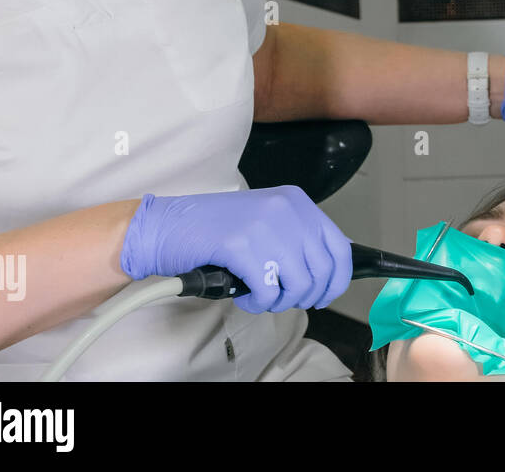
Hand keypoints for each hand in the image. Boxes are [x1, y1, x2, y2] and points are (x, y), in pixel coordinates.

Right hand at [120, 186, 353, 314]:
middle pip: (322, 270)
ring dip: (280, 302)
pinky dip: (257, 303)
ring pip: (298, 284)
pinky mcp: (240, 245)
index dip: (337, 279)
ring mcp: (263, 225)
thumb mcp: (267, 220)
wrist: (165, 226)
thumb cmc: (213, 229)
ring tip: (261, 298)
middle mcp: (286, 209)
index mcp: (297, 201)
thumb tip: (329, 269)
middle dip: (306, 296)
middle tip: (285, 300)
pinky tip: (244, 296)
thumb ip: (298, 237)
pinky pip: (267, 291)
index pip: (340, 246)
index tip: (325, 294)